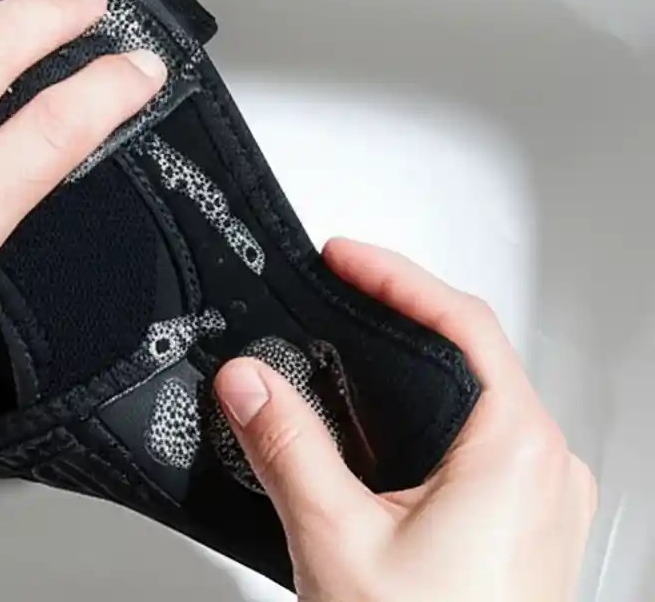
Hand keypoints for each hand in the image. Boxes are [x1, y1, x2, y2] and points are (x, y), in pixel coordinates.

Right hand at [215, 239, 596, 600]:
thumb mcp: (337, 539)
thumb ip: (287, 447)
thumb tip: (250, 382)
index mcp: (514, 453)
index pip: (461, 324)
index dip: (396, 277)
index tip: (346, 256)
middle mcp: (545, 471)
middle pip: (474, 357)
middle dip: (400, 320)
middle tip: (342, 293)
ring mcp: (543, 505)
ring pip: (478, 406)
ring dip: (413, 376)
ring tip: (353, 359)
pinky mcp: (528, 534)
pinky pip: (483, 451)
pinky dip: (429, 426)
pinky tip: (384, 442)